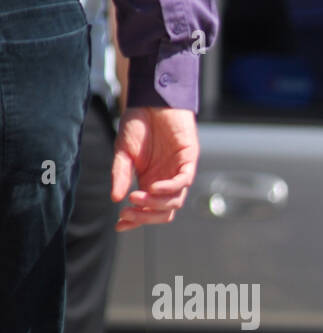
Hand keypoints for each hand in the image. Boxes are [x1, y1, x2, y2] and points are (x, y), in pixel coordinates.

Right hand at [110, 107, 199, 231]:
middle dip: (145, 216)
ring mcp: (179, 172)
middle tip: (126, 213)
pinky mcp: (189, 160)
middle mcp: (167, 181)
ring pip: (174, 201)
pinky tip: (153, 188)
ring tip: (136, 197)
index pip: (149, 210)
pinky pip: (183, 182)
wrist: (150, 99)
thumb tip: (115, 198)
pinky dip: (169, 188)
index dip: (136, 220)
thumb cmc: (138, 124)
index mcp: (151, 183)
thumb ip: (120, 175)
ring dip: (155, 203)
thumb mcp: (123, 152)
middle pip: (164, 212)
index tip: (119, 225)